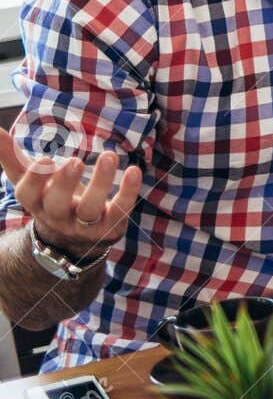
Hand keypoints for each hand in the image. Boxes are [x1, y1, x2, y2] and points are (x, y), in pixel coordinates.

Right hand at [0, 128, 140, 260]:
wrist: (72, 242)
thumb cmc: (50, 200)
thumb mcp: (30, 181)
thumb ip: (12, 157)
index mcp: (37, 203)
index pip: (28, 194)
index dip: (35, 178)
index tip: (45, 158)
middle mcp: (58, 217)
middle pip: (58, 204)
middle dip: (64, 183)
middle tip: (74, 161)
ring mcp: (85, 225)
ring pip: (90, 209)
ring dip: (100, 183)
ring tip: (108, 156)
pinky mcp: (110, 227)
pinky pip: (119, 211)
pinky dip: (128, 192)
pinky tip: (134, 171)